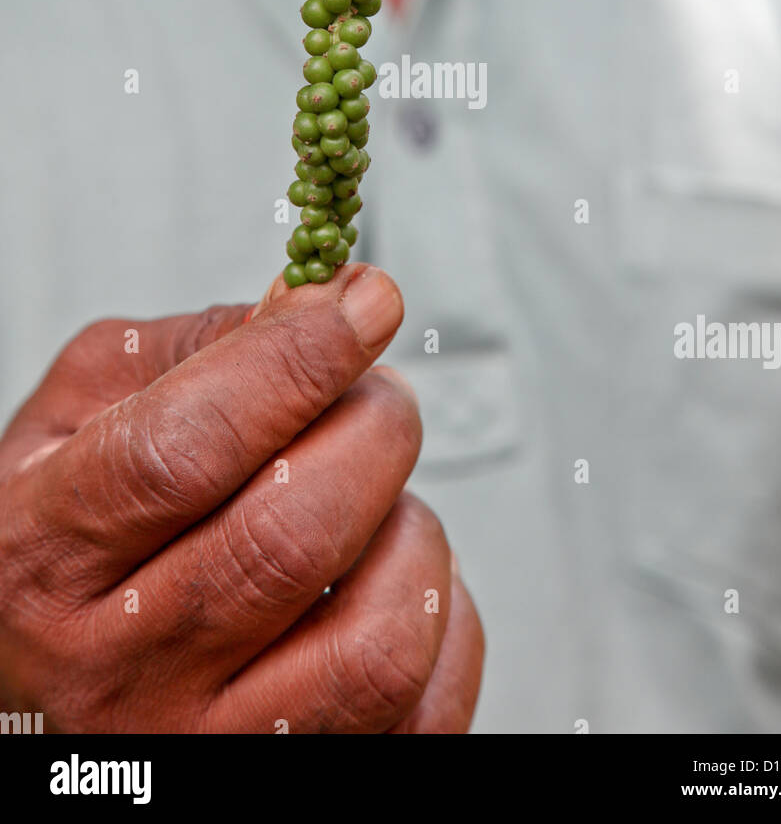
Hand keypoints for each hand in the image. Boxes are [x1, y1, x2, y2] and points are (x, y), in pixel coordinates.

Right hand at [0, 265, 483, 732]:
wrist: (42, 682)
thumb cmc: (66, 542)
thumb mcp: (75, 419)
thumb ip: (190, 350)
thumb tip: (319, 307)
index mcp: (43, 557)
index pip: (184, 449)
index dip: (295, 361)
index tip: (365, 301)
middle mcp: (116, 673)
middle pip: (295, 535)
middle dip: (372, 427)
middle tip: (375, 394)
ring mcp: (206, 752)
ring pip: (378, 641)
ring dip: (411, 533)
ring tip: (376, 501)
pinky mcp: (293, 787)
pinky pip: (423, 711)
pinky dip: (442, 621)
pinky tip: (389, 579)